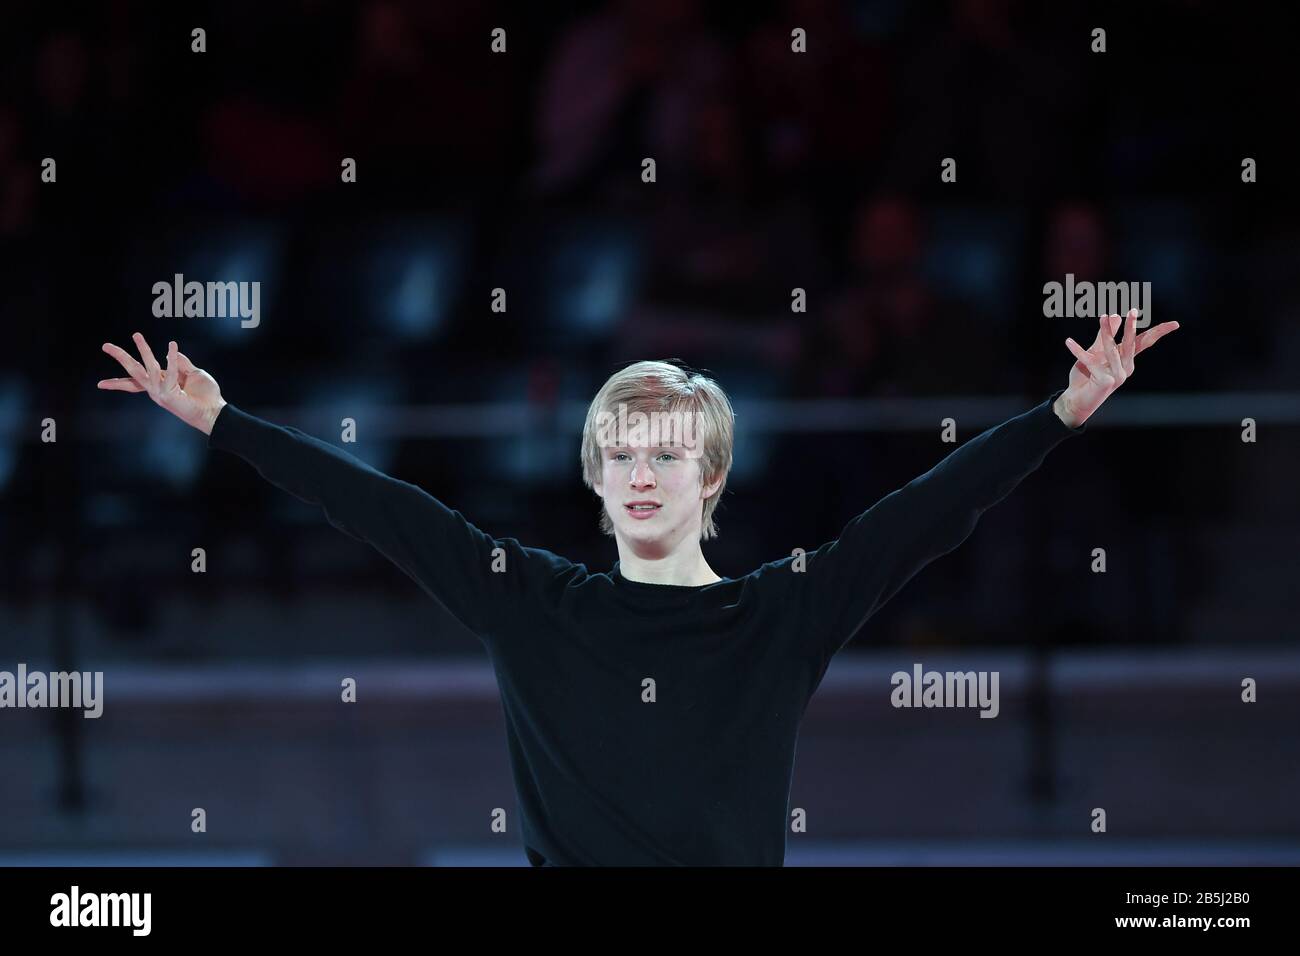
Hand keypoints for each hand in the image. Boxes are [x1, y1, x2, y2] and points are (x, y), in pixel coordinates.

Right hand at [99, 333, 226, 434]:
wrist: (216, 411)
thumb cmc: (206, 396)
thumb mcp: (193, 374)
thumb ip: (182, 363)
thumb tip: (170, 352)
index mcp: (159, 385)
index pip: (136, 381)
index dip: (118, 382)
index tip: (100, 384)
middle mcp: (157, 389)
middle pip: (134, 372)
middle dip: (120, 358)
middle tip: (105, 345)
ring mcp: (161, 393)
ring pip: (148, 368)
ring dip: (143, 350)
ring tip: (136, 335)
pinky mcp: (170, 395)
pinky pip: (170, 373)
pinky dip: (172, 359)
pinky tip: (172, 346)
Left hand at [1055, 310, 1178, 427]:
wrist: (1075, 399)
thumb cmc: (1086, 377)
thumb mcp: (1096, 352)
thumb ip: (1105, 336)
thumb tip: (1116, 315)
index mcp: (1127, 361)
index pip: (1144, 343)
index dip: (1159, 333)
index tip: (1176, 324)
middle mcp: (1125, 368)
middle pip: (1131, 344)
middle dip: (1131, 327)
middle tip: (1133, 311)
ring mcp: (1116, 376)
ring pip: (1111, 349)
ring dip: (1106, 332)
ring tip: (1102, 316)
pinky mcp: (1103, 381)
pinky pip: (1090, 361)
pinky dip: (1078, 350)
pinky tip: (1068, 341)